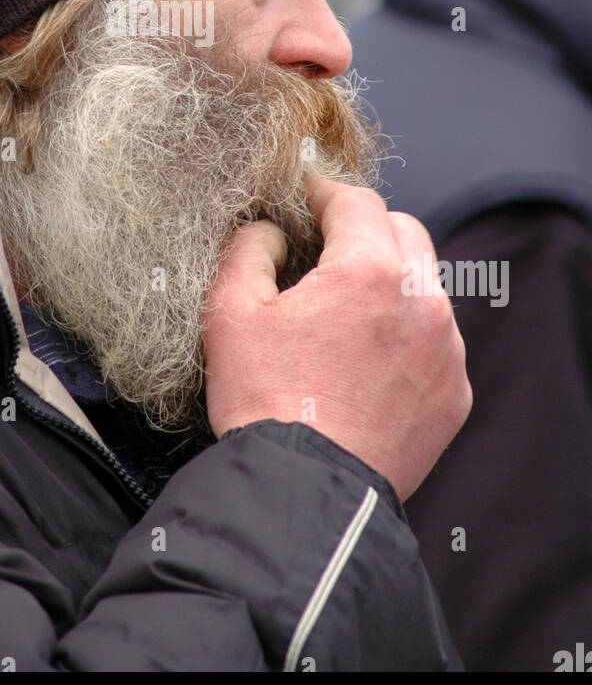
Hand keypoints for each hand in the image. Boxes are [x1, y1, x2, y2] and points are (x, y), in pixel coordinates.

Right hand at [202, 177, 471, 500]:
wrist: (302, 492)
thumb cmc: (263, 401)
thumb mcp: (230, 312)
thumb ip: (249, 248)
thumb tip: (271, 231)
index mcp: (369, 271)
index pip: (355, 201)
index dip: (323, 191)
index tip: (303, 196)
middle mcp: (422, 302)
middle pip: (403, 230)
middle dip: (364, 227)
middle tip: (323, 244)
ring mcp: (446, 350)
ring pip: (424, 284)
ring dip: (390, 280)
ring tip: (344, 307)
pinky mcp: (454, 393)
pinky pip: (436, 339)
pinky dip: (406, 333)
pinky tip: (366, 358)